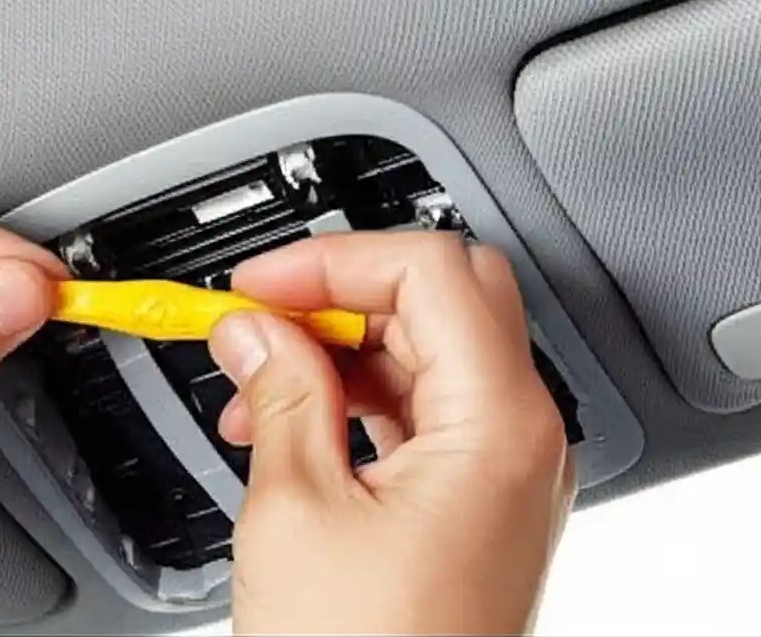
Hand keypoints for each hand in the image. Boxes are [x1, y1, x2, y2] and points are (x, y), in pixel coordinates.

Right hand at [208, 232, 573, 634]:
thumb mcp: (296, 512)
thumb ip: (279, 395)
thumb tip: (252, 327)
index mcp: (498, 428)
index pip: (430, 272)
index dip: (333, 260)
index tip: (258, 282)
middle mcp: (520, 442)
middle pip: (442, 301)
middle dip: (340, 294)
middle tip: (259, 314)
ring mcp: (501, 474)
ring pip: (427, 354)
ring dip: (338, 350)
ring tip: (252, 384)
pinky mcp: (473, 504)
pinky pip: (421, 414)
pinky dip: (354, 401)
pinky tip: (286, 422)